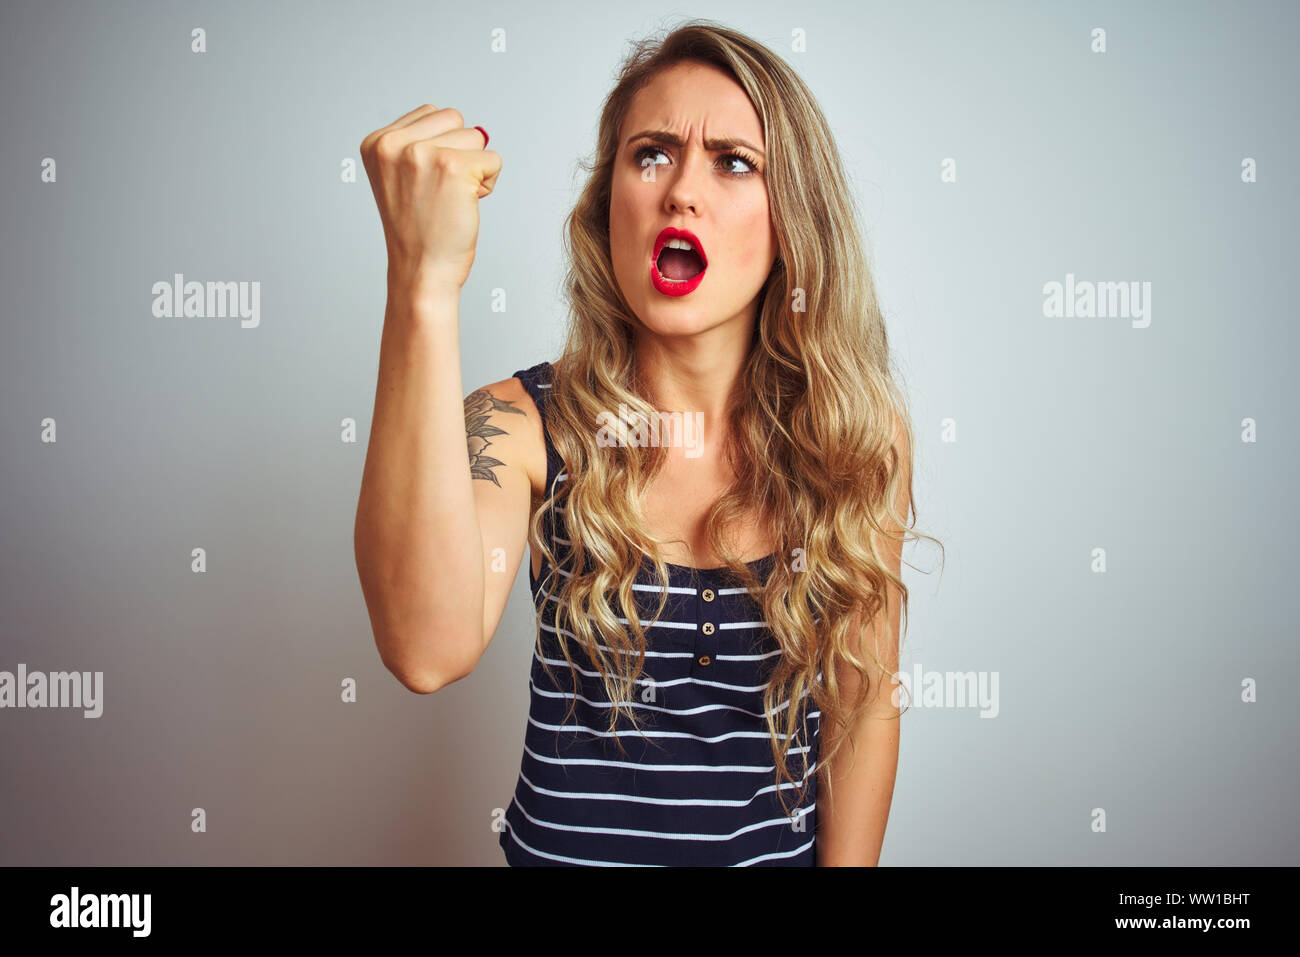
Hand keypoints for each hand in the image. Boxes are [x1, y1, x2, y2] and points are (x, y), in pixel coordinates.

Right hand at [359, 105, 500, 295]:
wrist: (421, 270)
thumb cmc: (418, 231)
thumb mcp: (400, 177)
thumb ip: (421, 143)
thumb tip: (478, 130)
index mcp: (377, 143)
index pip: (430, 114)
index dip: (439, 147)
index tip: (424, 183)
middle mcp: (394, 144)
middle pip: (454, 119)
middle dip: (459, 152)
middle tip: (440, 192)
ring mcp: (423, 153)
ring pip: (476, 136)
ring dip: (474, 168)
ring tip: (451, 198)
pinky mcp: (453, 166)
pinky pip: (493, 160)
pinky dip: (488, 183)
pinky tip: (465, 204)